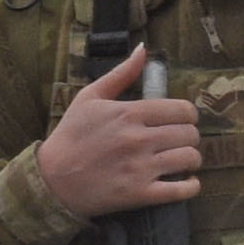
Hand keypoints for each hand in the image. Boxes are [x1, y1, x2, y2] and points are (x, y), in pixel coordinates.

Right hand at [29, 51, 200, 219]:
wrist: (52, 179)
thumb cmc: (71, 135)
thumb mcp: (90, 97)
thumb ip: (121, 73)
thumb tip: (143, 49)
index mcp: (129, 113)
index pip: (183, 110)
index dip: (188, 115)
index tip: (181, 121)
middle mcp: (138, 139)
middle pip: (190, 134)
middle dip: (189, 137)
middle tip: (180, 141)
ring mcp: (140, 168)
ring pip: (190, 159)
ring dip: (191, 159)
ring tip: (181, 160)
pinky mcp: (139, 194)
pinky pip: (181, 190)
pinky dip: (191, 186)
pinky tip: (187, 182)